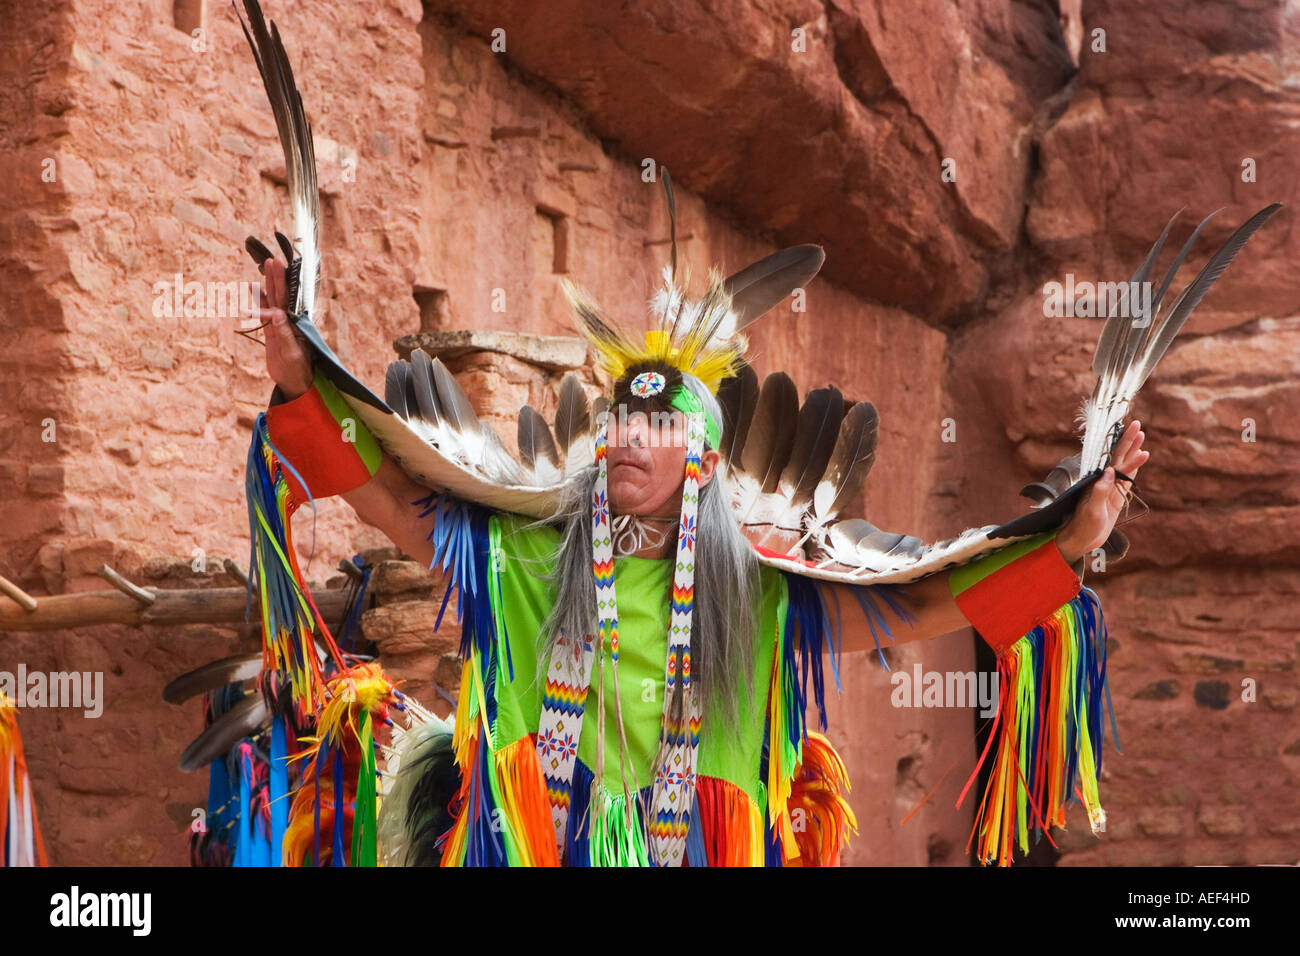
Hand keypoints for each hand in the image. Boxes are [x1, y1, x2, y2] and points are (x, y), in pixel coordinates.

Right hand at [246, 256, 312, 399]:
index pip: (287, 303)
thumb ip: (285, 334)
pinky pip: (265, 312)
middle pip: (283, 295)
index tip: (275, 278)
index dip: (281, 288)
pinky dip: (259, 300)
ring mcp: (281, 324)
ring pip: (274, 300)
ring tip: (267, 266)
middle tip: (274, 261)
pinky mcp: (272, 331)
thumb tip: (279, 315)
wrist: (294, 382)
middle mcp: (289, 321)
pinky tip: (254, 288)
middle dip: (278, 278)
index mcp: (296, 324)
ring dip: (270, 284)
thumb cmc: (297, 370)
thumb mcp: (292, 354)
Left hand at [1056, 419, 1149, 563]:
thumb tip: (1109, 472)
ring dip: (1132, 451)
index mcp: (1096, 480)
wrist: (1082, 540)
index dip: (1121, 443)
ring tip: (1141, 436)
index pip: (1111, 458)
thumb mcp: (1092, 510)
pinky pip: (1127, 479)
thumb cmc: (1083, 526)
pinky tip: (1140, 458)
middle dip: (1128, 441)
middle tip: (1138, 425)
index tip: (1130, 429)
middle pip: (1118, 457)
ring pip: (1124, 465)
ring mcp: (1110, 487)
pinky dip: (1134, 468)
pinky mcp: (1115, 496)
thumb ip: (1100, 492)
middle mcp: (1103, 480)